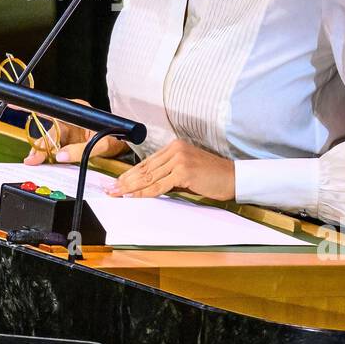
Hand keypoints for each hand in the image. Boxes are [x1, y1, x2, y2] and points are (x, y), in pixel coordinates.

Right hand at [19, 98, 128, 164]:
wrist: (127, 145)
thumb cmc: (118, 139)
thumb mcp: (103, 145)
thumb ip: (81, 150)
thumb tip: (61, 156)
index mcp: (78, 111)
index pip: (51, 109)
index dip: (32, 107)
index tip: (16, 105)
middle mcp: (71, 118)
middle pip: (48, 130)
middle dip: (39, 144)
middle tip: (32, 158)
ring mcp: (69, 129)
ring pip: (49, 140)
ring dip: (42, 152)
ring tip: (35, 160)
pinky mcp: (69, 140)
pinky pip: (55, 147)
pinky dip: (49, 155)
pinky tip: (45, 161)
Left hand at [107, 138, 234, 200]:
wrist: (233, 177)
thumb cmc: (212, 177)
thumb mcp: (186, 172)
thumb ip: (167, 175)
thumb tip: (147, 186)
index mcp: (174, 146)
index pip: (147, 162)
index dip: (130, 173)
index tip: (118, 182)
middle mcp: (175, 149)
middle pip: (144, 168)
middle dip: (125, 180)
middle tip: (111, 189)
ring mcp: (179, 159)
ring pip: (149, 176)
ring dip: (131, 187)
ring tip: (118, 194)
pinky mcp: (183, 171)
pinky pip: (159, 185)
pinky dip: (145, 192)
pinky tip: (134, 197)